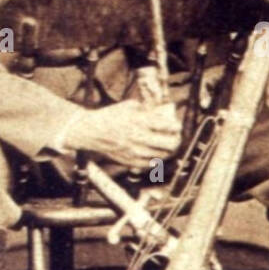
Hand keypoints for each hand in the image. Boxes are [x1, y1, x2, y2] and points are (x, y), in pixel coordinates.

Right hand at [61, 99, 181, 168]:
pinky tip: (157, 153)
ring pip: (162, 155)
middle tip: (176, 137)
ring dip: (168, 150)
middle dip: (176, 140)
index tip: (177, 126)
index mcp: (139, 121)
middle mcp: (139, 138)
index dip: (176, 126)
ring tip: (168, 145)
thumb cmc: (111, 116)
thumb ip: (147, 110)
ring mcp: (135, 152)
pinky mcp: (130, 161)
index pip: (167, 126)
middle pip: (169, 144)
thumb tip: (163, 115)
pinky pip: (151, 163)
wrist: (91, 131)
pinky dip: (157, 158)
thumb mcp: (130, 106)